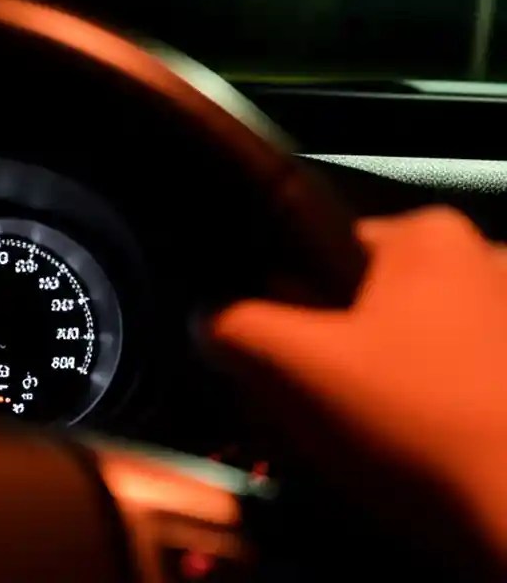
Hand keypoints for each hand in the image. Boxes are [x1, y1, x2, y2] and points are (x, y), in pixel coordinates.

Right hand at [212, 207, 506, 563]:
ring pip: (408, 349)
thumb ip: (232, 327)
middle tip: (313, 413)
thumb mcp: (292, 368)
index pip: (319, 257)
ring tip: (362, 442)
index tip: (278, 368)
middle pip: (365, 306)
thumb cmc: (418, 426)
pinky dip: (422, 411)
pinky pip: (449, 382)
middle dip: (331, 356)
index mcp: (428, 235)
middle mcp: (486, 260)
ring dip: (375, 389)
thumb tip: (210, 321)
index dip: (283, 315)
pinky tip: (410, 453)